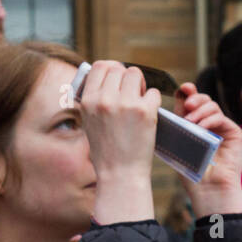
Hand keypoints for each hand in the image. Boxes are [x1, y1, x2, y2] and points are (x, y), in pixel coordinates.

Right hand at [79, 62, 161, 226]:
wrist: (120, 175)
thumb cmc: (106, 152)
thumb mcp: (90, 123)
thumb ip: (95, 100)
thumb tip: (107, 76)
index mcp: (88, 101)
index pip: (100, 66)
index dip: (111, 69)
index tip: (118, 78)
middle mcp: (104, 100)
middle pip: (120, 69)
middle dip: (128, 78)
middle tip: (132, 94)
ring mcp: (125, 104)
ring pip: (136, 75)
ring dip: (141, 85)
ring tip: (140, 102)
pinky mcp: (144, 111)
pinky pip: (153, 92)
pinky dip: (153, 101)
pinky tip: (149, 115)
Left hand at [172, 83, 241, 216]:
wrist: (208, 190)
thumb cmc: (191, 171)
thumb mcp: (179, 142)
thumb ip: (177, 122)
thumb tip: (169, 101)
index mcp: (195, 125)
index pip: (191, 103)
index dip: (187, 92)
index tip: (181, 89)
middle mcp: (210, 124)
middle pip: (203, 100)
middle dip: (194, 98)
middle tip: (186, 105)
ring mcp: (222, 128)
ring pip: (212, 106)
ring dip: (200, 110)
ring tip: (190, 122)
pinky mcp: (234, 133)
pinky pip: (221, 118)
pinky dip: (210, 120)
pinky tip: (201, 127)